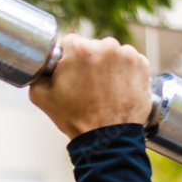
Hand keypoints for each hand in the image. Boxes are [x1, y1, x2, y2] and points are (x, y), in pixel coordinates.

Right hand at [29, 34, 150, 139]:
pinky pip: (130, 63)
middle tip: (87, 86)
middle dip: (89, 62)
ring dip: (108, 67)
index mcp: (79, 49)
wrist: (107, 138)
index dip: (68, 59)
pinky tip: (117, 90)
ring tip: (104, 90)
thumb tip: (42, 66)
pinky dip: (124, 74)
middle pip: (93, 47)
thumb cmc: (76, 119)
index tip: (71, 74)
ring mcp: (127, 54)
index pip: (70, 43)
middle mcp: (106, 45)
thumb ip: (39, 74)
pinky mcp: (142, 65)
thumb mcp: (41, 97)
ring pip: (113, 54)